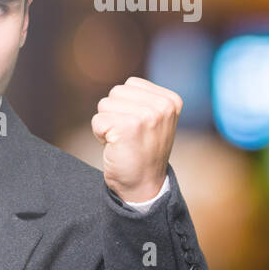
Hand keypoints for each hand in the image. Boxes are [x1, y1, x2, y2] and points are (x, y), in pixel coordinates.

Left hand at [90, 77, 181, 202]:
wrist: (143, 185)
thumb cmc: (142, 151)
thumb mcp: (152, 120)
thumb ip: (142, 99)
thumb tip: (122, 87)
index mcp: (170, 100)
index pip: (129, 84)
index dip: (124, 106)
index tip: (137, 127)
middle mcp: (162, 105)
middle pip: (115, 92)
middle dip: (113, 114)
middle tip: (127, 135)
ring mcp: (148, 115)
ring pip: (104, 104)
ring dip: (106, 124)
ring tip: (122, 140)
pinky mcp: (129, 127)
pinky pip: (98, 120)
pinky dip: (100, 134)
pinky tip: (115, 147)